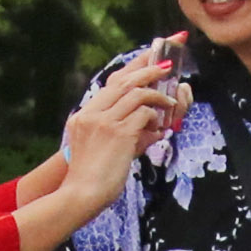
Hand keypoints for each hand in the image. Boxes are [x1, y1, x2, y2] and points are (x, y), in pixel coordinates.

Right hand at [58, 57, 181, 206]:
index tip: (152, 54)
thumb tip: (155, 128)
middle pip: (125, 79)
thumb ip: (124, 134)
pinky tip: (158, 129)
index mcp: (85, 115)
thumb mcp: (100, 150)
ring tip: (169, 104)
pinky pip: (144, 113)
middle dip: (150, 67)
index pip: (112, 82)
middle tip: (170, 64)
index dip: (135, 65)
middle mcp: (92, 113)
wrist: (80, 196)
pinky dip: (155, 118)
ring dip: (157, 96)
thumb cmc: (91, 180)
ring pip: (137, 93)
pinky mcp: (118, 133)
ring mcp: (104, 121)